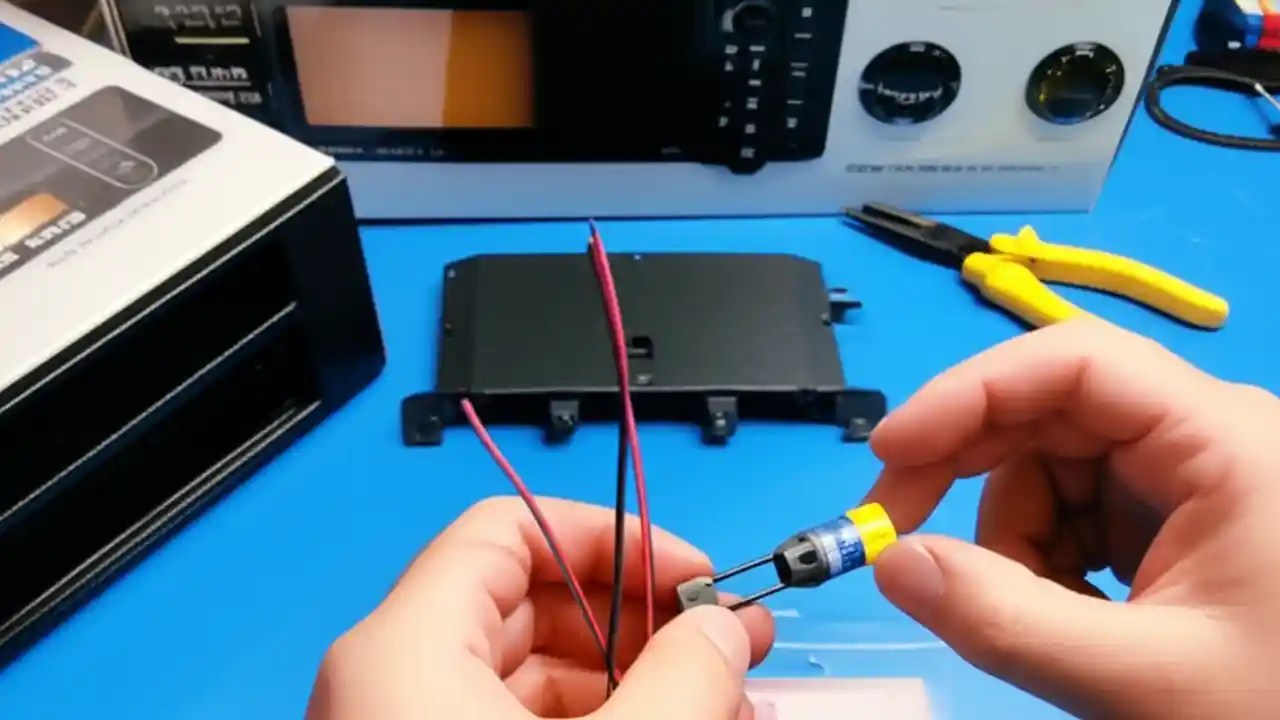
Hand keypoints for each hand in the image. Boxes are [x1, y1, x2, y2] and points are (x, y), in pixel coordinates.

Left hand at [305, 496, 774, 718]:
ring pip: (528, 674)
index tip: (691, 569)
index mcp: (402, 649)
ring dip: (630, 677)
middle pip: (525, 600)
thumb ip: (682, 676)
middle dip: (638, 617)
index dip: (609, 535)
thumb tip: (725, 626)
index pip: (506, 528)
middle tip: (722, 642)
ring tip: (717, 701)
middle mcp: (388, 682)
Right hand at [863, 319, 1279, 718]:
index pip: (1076, 363)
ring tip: (1041, 621)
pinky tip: (1072, 619)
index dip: (971, 392)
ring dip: (1010, 542)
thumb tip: (891, 563)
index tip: (891, 450)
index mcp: (1223, 440)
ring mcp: (1186, 479)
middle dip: (966, 473)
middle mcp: (1203, 437)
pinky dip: (1040, 563)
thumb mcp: (1140, 679)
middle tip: (895, 532)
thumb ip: (1007, 623)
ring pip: (1046, 471)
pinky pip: (1069, 514)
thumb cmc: (1272, 712)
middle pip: (1048, 414)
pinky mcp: (1170, 520)